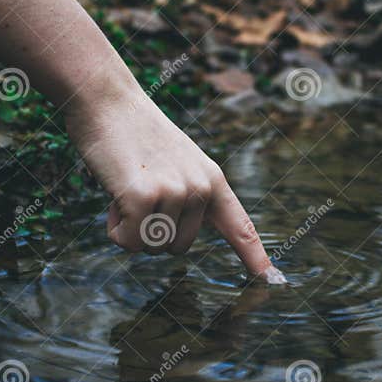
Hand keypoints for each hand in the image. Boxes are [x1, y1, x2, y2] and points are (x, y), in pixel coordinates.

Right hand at [65, 90, 280, 278]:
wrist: (108, 100)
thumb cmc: (135, 135)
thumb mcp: (176, 163)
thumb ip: (188, 195)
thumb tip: (175, 239)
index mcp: (212, 180)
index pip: (240, 226)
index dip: (255, 257)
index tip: (273, 280)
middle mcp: (201, 187)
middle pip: (178, 249)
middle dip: (152, 230)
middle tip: (138, 190)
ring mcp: (175, 191)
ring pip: (152, 247)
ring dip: (130, 227)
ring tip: (126, 185)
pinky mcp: (145, 196)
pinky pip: (129, 242)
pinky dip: (115, 229)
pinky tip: (114, 194)